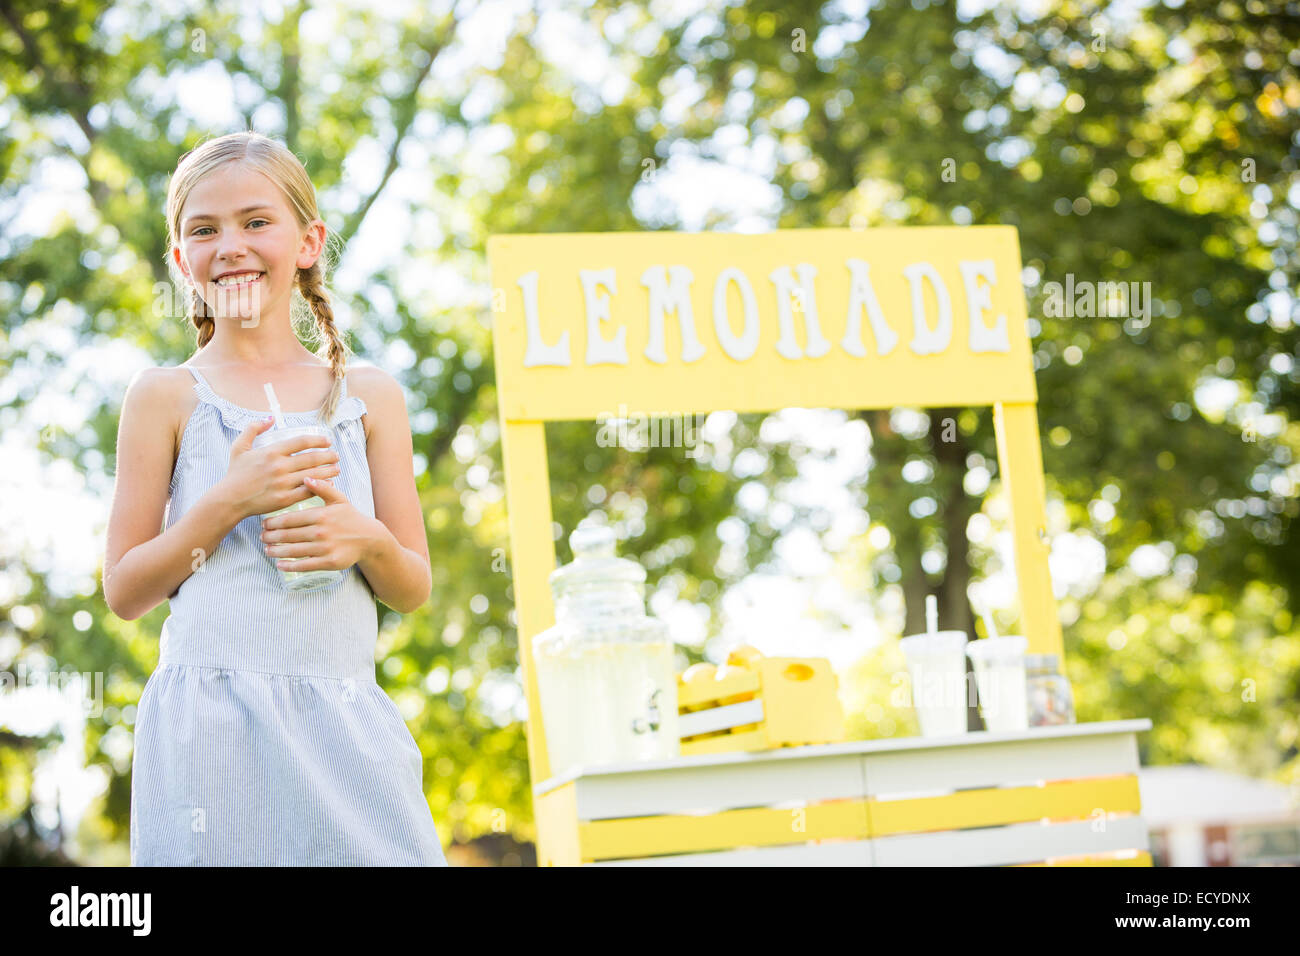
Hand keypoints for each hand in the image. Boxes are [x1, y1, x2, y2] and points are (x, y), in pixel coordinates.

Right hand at [221, 418, 340, 519]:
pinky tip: (329, 483)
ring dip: (329, 470)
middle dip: (328, 456)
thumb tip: (270, 418)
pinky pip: (308, 491)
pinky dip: (321, 486)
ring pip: (313, 474)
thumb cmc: (234, 474)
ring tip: (337, 468)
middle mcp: (279, 466)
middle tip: (336, 455)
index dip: (318, 440)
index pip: (301, 442)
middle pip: (311, 458)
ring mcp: (283, 483)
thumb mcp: (239, 447)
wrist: (229, 500)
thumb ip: (253, 429)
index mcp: (271, 452)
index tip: (327, 441)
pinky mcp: (284, 499)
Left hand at [260, 476, 381, 572]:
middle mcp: (321, 532)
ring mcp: (325, 548)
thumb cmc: (351, 518)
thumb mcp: (339, 499)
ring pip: (293, 551)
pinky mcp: (329, 562)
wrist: (370, 538)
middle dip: (271, 536)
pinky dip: (289, 565)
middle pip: (288, 535)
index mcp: (321, 515)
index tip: (264, 523)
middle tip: (262, 536)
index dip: (274, 522)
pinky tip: (279, 564)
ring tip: (267, 549)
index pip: (290, 519)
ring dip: (276, 551)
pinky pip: (304, 565)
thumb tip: (306, 477)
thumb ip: (322, 488)